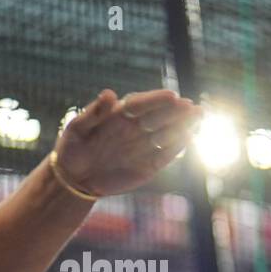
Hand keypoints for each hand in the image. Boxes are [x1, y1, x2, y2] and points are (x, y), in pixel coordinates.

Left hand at [53, 88, 202, 196]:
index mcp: (121, 114)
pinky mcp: (149, 164)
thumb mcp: (76, 130)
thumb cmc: (72, 149)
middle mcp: (137, 127)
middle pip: (159, 116)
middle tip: (190, 106)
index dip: (156, 100)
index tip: (171, 96)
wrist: (73, 179)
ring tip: (198, 116)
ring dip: (182, 125)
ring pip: (167, 133)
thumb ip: (93, 113)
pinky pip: (165, 154)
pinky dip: (177, 147)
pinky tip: (189, 137)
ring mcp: (144, 145)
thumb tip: (109, 93)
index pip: (141, 104)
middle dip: (175, 111)